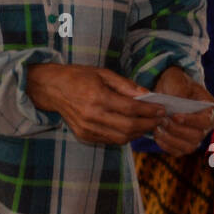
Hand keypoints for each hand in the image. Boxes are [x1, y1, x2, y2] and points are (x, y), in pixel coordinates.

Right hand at [26, 64, 164, 145]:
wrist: (51, 88)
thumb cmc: (78, 77)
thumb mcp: (103, 73)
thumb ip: (125, 85)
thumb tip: (146, 94)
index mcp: (97, 97)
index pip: (130, 108)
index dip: (149, 110)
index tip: (162, 109)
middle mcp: (91, 116)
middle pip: (128, 127)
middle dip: (148, 124)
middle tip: (160, 119)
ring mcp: (87, 128)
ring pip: (121, 138)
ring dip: (139, 133)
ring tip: (149, 124)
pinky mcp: (84, 136)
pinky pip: (110, 140)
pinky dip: (125, 136)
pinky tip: (133, 128)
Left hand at [150, 65, 213, 155]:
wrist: (167, 90)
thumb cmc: (175, 83)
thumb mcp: (177, 79)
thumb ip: (179, 88)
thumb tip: (177, 100)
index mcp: (210, 109)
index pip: (206, 121)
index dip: (191, 121)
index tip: (175, 116)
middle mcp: (205, 125)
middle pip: (197, 136)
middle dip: (177, 130)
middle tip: (162, 121)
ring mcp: (196, 136)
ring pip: (188, 147)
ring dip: (171, 139)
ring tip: (157, 128)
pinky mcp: (184, 144)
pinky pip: (177, 151)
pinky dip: (166, 145)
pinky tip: (157, 134)